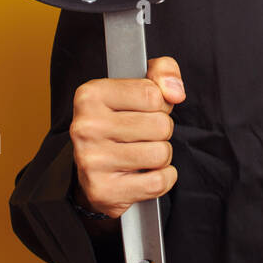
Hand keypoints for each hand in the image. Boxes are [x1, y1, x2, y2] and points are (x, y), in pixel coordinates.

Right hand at [69, 56, 184, 218]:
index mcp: (90, 95)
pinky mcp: (104, 190)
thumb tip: (176, 92)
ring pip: (161, 153)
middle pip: (160, 125)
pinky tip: (144, 173)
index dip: (159, 103)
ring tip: (141, 153)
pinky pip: (159, 181)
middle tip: (142, 135)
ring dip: (160, 155)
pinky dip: (162, 178)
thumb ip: (163, 72)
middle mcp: (86, 127)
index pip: (152, 94)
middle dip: (161, 131)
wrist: (94, 171)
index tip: (145, 110)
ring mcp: (92, 160)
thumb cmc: (121, 123)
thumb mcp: (138, 86)